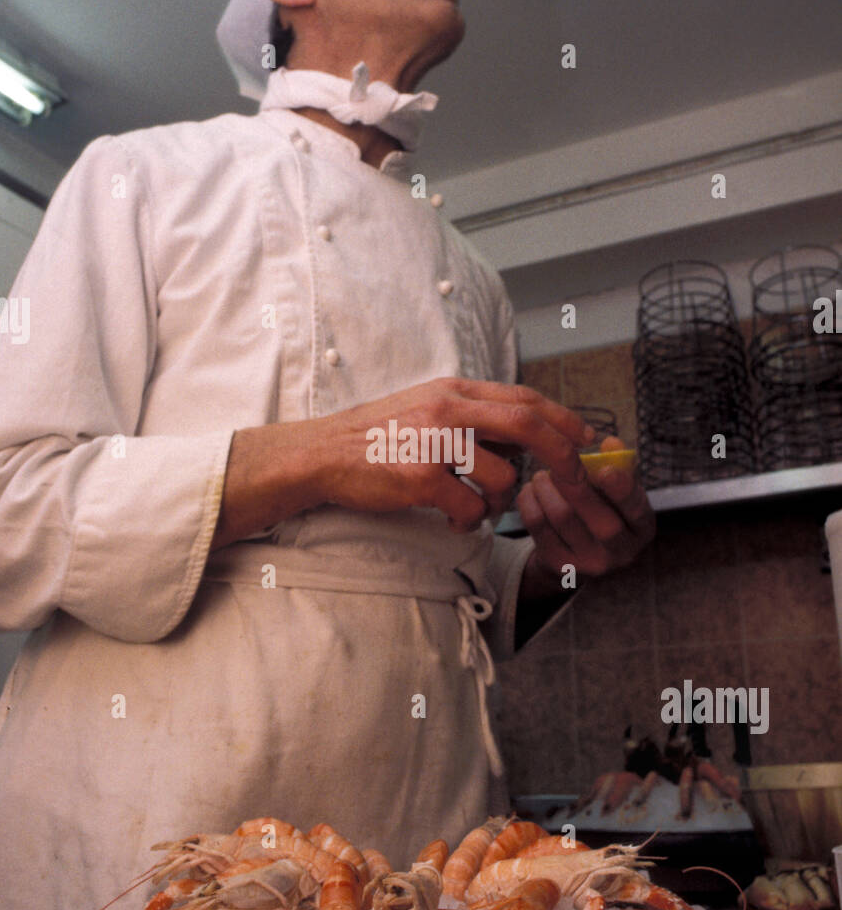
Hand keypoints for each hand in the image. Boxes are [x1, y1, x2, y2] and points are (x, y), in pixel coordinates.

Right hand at [313, 377, 594, 531]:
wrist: (323, 453)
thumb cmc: (377, 436)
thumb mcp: (427, 407)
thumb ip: (470, 415)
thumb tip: (520, 435)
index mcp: (455, 390)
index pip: (525, 397)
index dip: (564, 418)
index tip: (587, 439)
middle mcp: (448, 409)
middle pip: (527, 425)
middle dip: (561, 454)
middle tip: (574, 479)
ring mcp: (434, 442)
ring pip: (502, 474)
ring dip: (504, 500)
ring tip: (482, 507)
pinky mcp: (420, 476)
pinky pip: (469, 505)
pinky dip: (469, 519)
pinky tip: (451, 517)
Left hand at [517, 436, 655, 596]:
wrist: (576, 558)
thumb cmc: (602, 512)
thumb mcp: (616, 492)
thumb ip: (618, 465)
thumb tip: (611, 442)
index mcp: (642, 529)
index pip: (637, 510)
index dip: (622, 490)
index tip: (604, 470)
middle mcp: (621, 552)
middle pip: (598, 518)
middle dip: (574, 483)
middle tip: (558, 461)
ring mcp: (588, 564)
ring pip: (563, 516)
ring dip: (548, 487)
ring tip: (542, 475)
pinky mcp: (558, 564)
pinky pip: (538, 524)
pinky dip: (531, 500)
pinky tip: (532, 490)